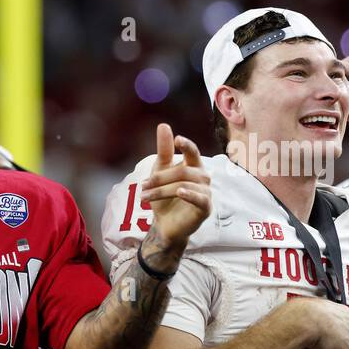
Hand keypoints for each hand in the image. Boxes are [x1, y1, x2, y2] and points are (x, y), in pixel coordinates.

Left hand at [140, 123, 211, 248]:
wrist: (164, 223)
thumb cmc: (165, 196)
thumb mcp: (160, 170)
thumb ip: (164, 150)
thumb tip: (164, 125)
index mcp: (194, 166)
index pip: (193, 152)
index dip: (187, 145)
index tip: (177, 139)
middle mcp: (203, 178)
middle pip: (183, 171)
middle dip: (160, 178)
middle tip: (142, 185)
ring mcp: (206, 193)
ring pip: (185, 184)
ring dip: (163, 190)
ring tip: (146, 196)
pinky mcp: (205, 208)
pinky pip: (201, 198)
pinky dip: (191, 194)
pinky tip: (180, 192)